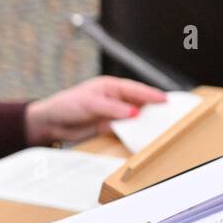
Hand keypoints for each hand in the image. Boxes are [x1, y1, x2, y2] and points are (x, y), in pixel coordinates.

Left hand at [25, 75, 165, 144]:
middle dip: (153, 108)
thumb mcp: (90, 104)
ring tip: (161, 126)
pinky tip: (144, 136)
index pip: (135, 89)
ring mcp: (114, 113)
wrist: (52, 123)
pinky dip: (135, 132)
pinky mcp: (110, 126)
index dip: (151, 95)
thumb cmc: (67, 105)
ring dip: (145, 122)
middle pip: (139, 102)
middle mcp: (115, 99)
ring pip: (135, 117)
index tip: (165, 100)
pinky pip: (127, 129)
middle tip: (170, 114)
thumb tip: (134, 112)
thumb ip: (112, 108)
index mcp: (110, 86)